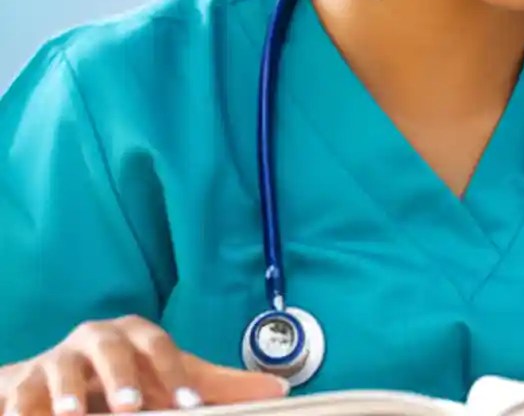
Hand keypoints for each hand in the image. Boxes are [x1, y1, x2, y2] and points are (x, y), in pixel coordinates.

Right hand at [0, 315, 288, 415]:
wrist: (62, 381)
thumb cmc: (132, 377)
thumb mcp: (173, 380)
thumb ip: (219, 387)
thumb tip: (280, 391)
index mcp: (137, 334)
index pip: (160, 347)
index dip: (174, 374)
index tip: (187, 406)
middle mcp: (96, 339)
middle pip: (108, 349)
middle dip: (119, 378)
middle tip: (129, 408)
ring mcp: (57, 359)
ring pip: (59, 368)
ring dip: (64, 391)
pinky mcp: (25, 382)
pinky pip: (22, 394)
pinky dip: (24, 407)